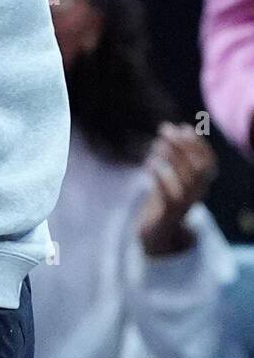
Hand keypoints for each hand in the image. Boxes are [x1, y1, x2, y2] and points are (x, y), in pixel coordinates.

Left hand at [137, 122, 217, 256]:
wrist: (156, 230)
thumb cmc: (165, 196)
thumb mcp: (172, 174)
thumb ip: (174, 154)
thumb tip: (174, 127)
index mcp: (201, 185)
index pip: (209, 164)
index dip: (199, 144)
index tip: (184, 127)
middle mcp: (196, 195)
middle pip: (197, 170)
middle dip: (182, 146)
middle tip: (164, 130)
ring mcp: (184, 206)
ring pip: (185, 182)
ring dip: (171, 159)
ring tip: (155, 144)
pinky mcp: (167, 215)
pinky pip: (168, 197)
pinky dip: (159, 178)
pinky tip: (148, 164)